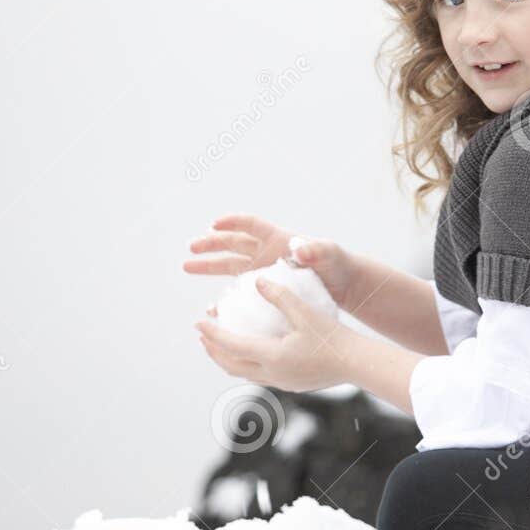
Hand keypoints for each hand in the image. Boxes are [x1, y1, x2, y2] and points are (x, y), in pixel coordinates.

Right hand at [183, 213, 360, 309]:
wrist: (342, 286)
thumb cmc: (338, 266)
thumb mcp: (330, 255)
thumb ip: (317, 250)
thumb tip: (299, 249)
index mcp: (277, 239)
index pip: (250, 225)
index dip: (233, 222)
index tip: (215, 223)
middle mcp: (265, 252)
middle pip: (232, 243)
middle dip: (211, 244)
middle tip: (191, 248)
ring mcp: (262, 270)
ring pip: (229, 264)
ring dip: (209, 265)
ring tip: (187, 266)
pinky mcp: (263, 289)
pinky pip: (239, 291)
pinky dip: (226, 298)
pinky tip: (213, 307)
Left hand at [194, 275, 355, 391]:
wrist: (356, 364)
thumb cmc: (332, 337)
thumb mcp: (305, 312)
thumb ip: (280, 296)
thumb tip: (257, 281)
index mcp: (271, 356)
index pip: (231, 345)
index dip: (212, 333)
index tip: (198, 322)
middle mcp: (271, 374)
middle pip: (231, 364)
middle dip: (214, 350)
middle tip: (203, 335)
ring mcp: (281, 382)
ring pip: (243, 374)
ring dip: (228, 359)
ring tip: (220, 346)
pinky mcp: (291, 384)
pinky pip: (258, 376)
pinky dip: (246, 364)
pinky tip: (251, 354)